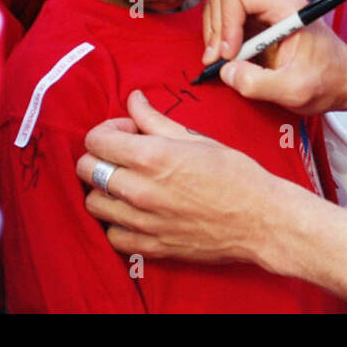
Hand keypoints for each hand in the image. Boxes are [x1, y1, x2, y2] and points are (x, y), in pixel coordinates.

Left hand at [75, 91, 291, 265]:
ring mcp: (142, 222)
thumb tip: (133, 99)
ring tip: (126, 184)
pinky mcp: (151, 247)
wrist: (260, 219)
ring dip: (104, 190)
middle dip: (100, 156)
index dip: (107, 130)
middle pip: (86, 170)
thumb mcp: (195, 138)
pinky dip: (116, 223)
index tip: (127, 131)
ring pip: (93, 204)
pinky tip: (134, 213)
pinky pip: (112, 236)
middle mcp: (139, 190)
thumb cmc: (235, 174)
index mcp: (151, 156)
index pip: (96, 140)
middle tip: (123, 155)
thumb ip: (155, 119)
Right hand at [202, 0, 346, 114]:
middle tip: (218, 61)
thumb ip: (258, 84)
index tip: (229, 54)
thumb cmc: (326, 80)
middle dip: (216, 30)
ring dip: (215, 34)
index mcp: (285, 2)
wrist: (342, 78)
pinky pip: (225, 17)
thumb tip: (226, 71)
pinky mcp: (257, 16)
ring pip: (219, 3)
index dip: (225, 24)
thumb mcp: (295, 91)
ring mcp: (264, 3)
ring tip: (224, 61)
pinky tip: (229, 59)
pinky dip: (220, 38)